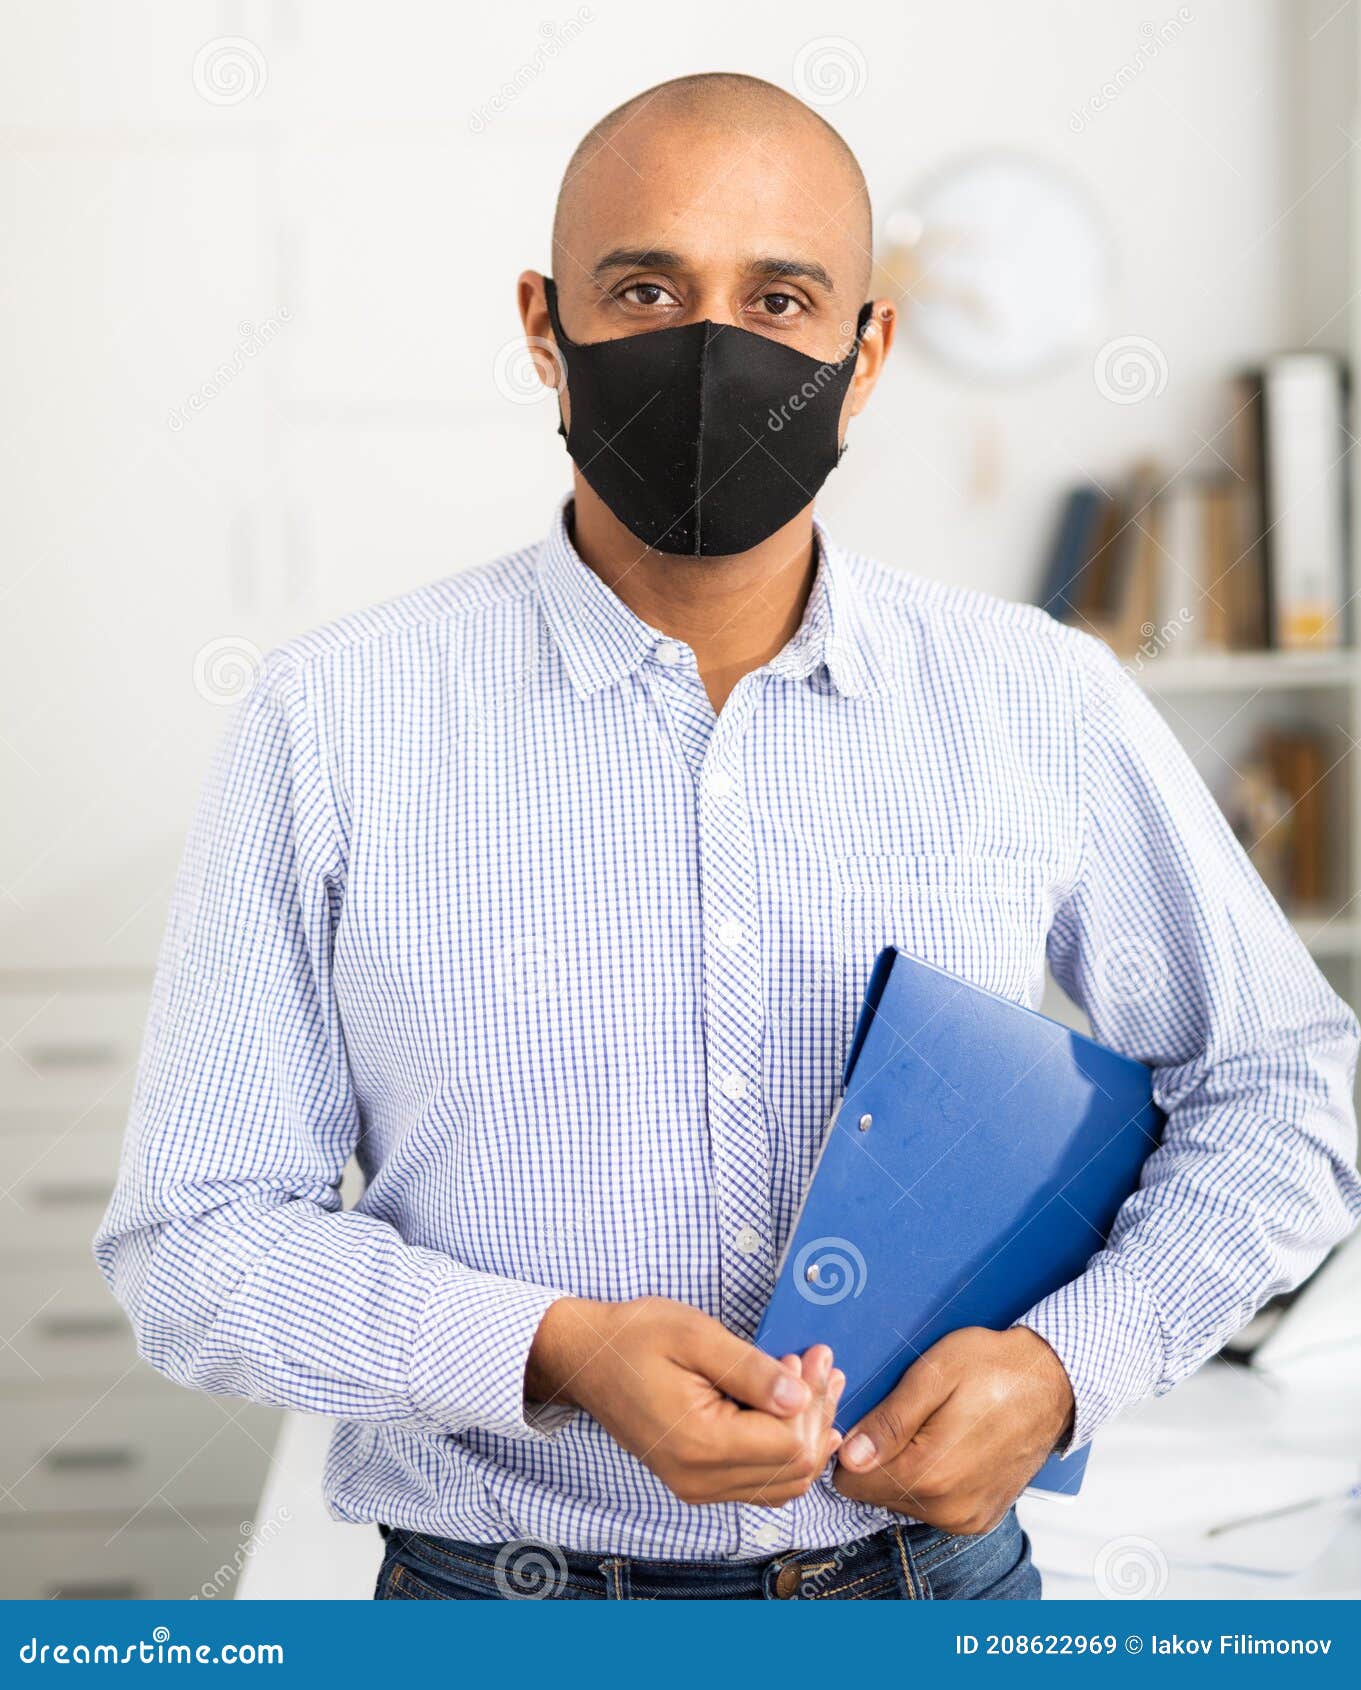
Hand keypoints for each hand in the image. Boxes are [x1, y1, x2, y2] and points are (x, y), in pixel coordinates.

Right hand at [527, 1296, 843, 1506]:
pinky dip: (787, 1451)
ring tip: (817, 1381)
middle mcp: (700, 1479)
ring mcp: (698, 1486)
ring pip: (784, 1482)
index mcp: (700, 1444)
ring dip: (808, 1432)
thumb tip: (801, 1398)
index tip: (814, 1354)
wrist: (586, 1359)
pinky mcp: (698, 1481)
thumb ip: (750, 1371)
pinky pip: (761, 1483)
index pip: (790, 1444)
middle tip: (820, 1360)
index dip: (813, 1400)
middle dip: (818, 1412)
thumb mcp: (694, 1335)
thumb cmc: (634, 1338)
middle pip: (794, 1468)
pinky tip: (799, 1416)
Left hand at [833, 1326, 1073, 1533]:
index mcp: (932, 1473)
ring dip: (906, 1468)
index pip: (852, 1482)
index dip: (852, 1447)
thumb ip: (890, 1420)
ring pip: (903, 1500)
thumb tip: (850, 1455)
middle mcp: (949, 1509)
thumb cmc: (994, 1368)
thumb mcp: (934, 1374)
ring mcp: (967, 1518)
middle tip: (906, 1415)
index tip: (867, 1420)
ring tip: (930, 1427)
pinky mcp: (980, 1518)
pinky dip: (932, 1479)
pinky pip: (933, 1506)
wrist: (1051, 1383)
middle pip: (876, 1493)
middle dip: (880, 1456)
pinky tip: (948, 1446)